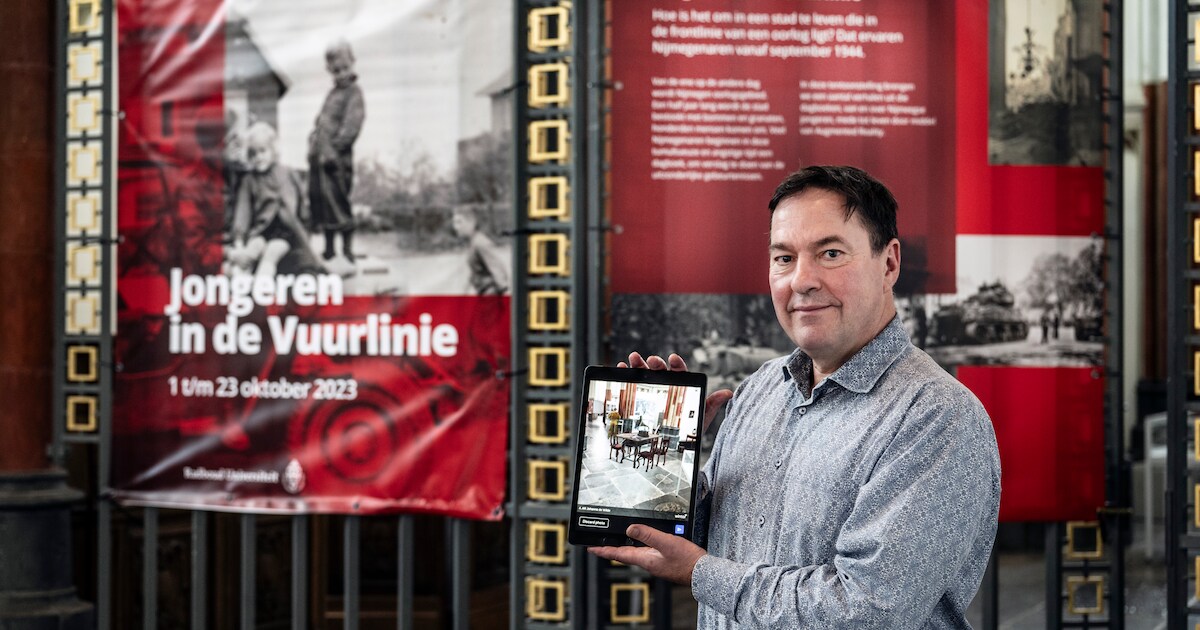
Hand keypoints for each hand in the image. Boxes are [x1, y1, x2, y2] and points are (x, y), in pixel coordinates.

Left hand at [587, 524, 706, 584]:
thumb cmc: (687, 561)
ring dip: (624, 548)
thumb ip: (648, 534)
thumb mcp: (666, 542)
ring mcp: (656, 562)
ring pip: (635, 553)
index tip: (591, 549)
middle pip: (624, 554)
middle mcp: (648, 562)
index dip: (603, 551)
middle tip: (599, 545)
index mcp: (645, 559)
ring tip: (615, 542)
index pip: (619, 554)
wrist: (703, 572)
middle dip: (611, 549)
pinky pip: (647, 552)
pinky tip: (643, 543)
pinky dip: (640, 547)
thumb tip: (630, 528)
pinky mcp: (664, 561)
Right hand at [620, 352, 733, 433]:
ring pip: (644, 374)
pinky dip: (626, 374)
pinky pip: (631, 384)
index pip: (680, 372)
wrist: (674, 450)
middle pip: (660, 371)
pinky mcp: (639, 398)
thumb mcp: (700, 418)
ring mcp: (651, 391)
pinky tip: (621, 368)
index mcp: (681, 387)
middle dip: (656, 363)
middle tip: (651, 360)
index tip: (673, 358)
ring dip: (638, 364)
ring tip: (632, 358)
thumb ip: (711, 405)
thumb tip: (728, 393)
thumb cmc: (688, 432)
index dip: (677, 364)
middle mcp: (666, 386)